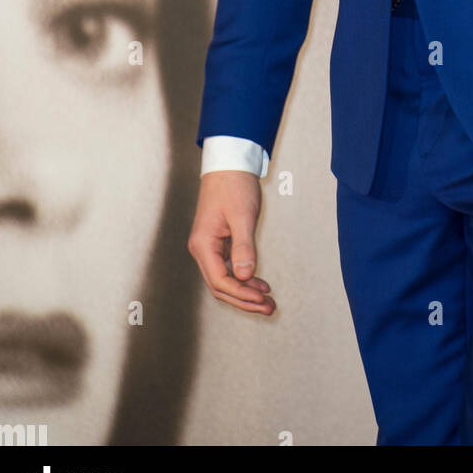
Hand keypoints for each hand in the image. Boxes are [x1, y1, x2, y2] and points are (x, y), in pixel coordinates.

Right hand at [187, 171, 275, 313]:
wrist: (229, 164)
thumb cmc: (234, 186)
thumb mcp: (243, 216)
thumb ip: (244, 247)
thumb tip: (245, 276)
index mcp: (203, 244)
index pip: (220, 281)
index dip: (241, 294)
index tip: (262, 299)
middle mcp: (202, 249)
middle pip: (220, 287)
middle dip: (245, 300)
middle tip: (270, 308)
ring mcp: (209, 247)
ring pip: (225, 280)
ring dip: (245, 293)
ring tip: (268, 302)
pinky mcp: (218, 243)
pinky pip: (228, 269)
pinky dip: (243, 279)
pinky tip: (259, 285)